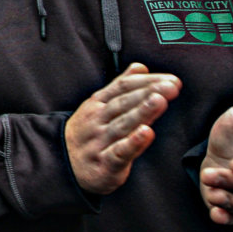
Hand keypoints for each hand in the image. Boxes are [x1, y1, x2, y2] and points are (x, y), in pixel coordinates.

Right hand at [65, 62, 181, 195]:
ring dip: (142, 112)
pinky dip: (132, 143)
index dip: (146, 81)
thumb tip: (140, 67)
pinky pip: (119, 152)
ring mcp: (100, 141)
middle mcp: (98, 119)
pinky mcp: (104, 164)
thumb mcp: (98, 105)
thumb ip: (120, 87)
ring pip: (123, 124)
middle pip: (124, 103)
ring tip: (160, 101)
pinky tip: (146, 133)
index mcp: (98, 103)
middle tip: (171, 86)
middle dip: (148, 93)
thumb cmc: (88, 133)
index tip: (170, 79)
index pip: (123, 87)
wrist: (62, 164)